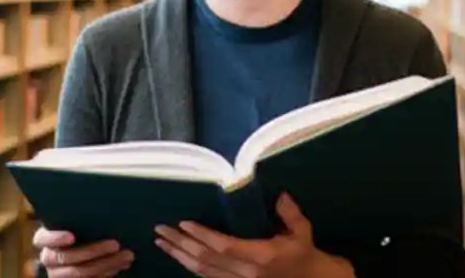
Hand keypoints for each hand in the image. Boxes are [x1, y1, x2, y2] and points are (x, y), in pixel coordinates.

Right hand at [33, 226, 134, 276]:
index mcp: (45, 239)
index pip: (43, 238)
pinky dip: (106, 273)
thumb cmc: (78, 229)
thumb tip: (102, 207)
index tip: (72, 237)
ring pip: (80, 272)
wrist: (77, 254)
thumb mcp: (74, 222)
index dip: (56, 238)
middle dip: (93, 251)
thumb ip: (80, 217)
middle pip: (67, 257)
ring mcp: (58, 274)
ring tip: (126, 256)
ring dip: (106, 264)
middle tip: (115, 244)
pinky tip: (120, 265)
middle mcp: (48, 258)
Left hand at [154, 193, 353, 277]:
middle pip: (206, 260)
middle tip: (160, 229)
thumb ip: (290, 214)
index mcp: (261, 258)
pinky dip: (189, 266)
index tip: (184, 223)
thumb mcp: (303, 232)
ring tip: (161, 241)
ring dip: (179, 256)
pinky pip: (207, 277)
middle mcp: (246, 274)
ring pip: (202, 271)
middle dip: (180, 245)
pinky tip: (177, 255)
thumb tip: (280, 195)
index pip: (225, 247)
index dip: (202, 236)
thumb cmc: (304, 254)